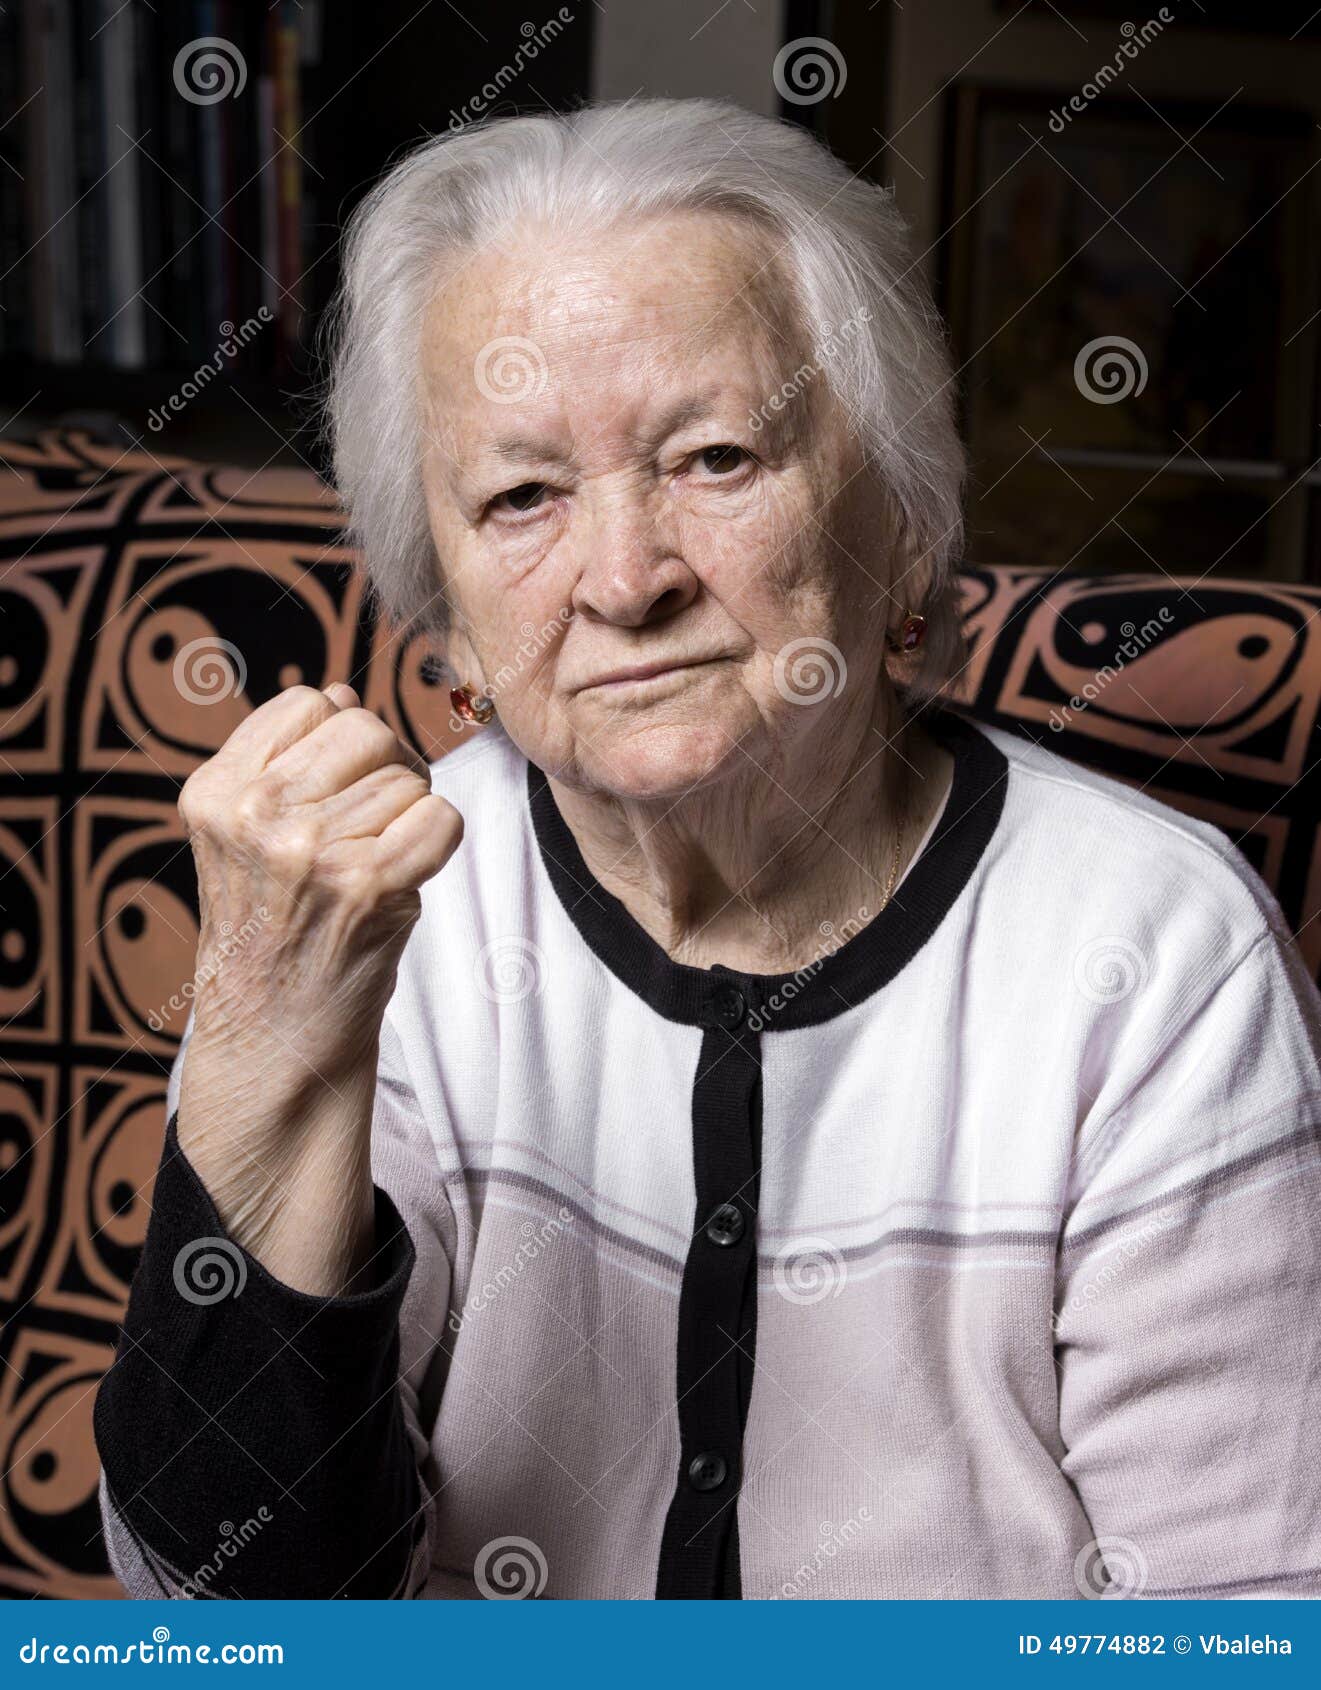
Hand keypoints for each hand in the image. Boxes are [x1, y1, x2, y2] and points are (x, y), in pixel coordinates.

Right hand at [171, 682, 462, 1287]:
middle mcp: (253, 813)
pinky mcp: (364, 888)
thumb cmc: (275, 930)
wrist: (274, 1040)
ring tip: (374, 867)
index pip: (310, 702)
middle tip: (372, 827)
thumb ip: (292, 762)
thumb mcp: (253, 836)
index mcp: (215, 790)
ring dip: (410, 817)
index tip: (337, 791)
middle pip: (366, 728)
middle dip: (387, 767)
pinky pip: (441, 818)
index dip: (343, 740)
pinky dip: (439, 844)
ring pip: (408, 776)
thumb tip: (340, 688)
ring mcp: (307, 850)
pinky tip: (404, 880)